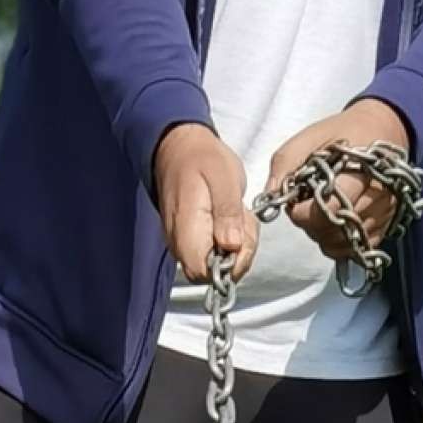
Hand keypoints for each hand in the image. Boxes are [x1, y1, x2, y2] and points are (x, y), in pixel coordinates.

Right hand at [153, 122, 256, 286]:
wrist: (180, 147)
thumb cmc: (201, 158)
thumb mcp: (223, 177)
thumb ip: (228, 213)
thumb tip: (232, 245)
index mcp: (187, 231)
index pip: (204, 274)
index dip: (229, 266)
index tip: (240, 239)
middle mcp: (181, 245)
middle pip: (212, 275)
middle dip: (238, 254)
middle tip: (243, 220)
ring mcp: (185, 244)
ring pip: (216, 266)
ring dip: (237, 245)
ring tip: (238, 213)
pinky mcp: (192, 241)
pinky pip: (215, 253)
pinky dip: (230, 240)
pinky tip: (231, 217)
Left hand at [264, 98, 412, 263]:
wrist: (382, 130)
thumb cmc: (343, 133)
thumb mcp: (310, 137)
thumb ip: (286, 162)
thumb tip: (270, 196)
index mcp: (360, 171)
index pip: (330, 210)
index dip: (304, 214)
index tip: (295, 204)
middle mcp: (377, 196)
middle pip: (334, 231)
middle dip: (311, 224)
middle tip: (306, 205)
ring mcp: (384, 214)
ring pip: (342, 244)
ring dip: (322, 234)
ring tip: (320, 212)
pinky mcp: (385, 226)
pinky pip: (354, 249)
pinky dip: (338, 242)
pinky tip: (333, 224)